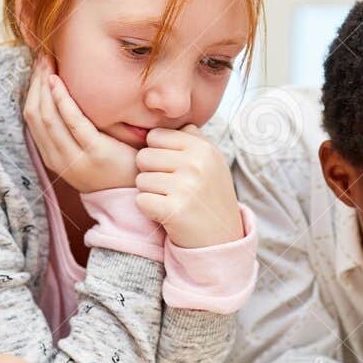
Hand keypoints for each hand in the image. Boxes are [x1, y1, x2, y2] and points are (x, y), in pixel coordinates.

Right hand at [22, 55, 136, 192]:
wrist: (136, 191)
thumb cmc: (113, 163)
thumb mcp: (83, 149)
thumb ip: (70, 130)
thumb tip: (61, 95)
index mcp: (52, 156)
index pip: (32, 118)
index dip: (32, 90)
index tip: (37, 68)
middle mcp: (57, 158)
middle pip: (35, 114)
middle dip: (36, 83)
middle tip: (42, 57)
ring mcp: (74, 157)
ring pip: (47, 116)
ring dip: (45, 86)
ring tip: (48, 62)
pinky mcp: (94, 152)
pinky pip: (72, 122)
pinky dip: (62, 100)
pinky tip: (58, 81)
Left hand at [134, 125, 242, 247]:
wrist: (221, 239)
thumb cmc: (209, 197)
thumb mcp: (211, 162)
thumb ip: (192, 139)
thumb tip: (172, 123)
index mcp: (203, 148)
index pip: (155, 136)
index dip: (156, 153)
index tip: (170, 168)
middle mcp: (196, 164)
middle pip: (143, 156)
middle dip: (150, 173)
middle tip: (170, 188)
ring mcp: (186, 187)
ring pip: (140, 180)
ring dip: (150, 193)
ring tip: (171, 201)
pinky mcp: (174, 210)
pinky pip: (141, 200)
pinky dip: (149, 210)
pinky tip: (167, 213)